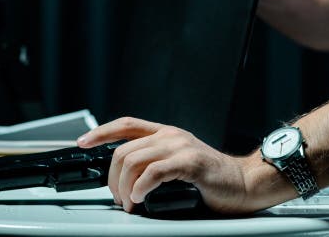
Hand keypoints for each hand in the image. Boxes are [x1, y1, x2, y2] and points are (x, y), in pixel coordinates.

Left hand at [77, 117, 261, 214]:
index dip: (101, 131)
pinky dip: (141, 187)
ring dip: (124, 187)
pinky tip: (141, 198)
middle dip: (112, 177)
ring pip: (134, 160)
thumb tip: (126, 178)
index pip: (126, 124)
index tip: (83, 141)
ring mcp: (180, 147)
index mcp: (166, 134)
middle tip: (118, 197)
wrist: (245, 183)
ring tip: (130, 203)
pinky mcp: (190, 162)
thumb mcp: (178, 164)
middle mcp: (171, 136)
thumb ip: (155, 163)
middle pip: (123, 150)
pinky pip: (154, 171)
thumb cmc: (213, 179)